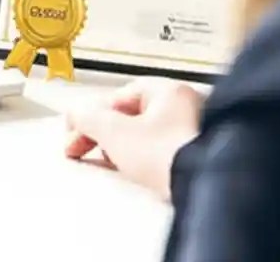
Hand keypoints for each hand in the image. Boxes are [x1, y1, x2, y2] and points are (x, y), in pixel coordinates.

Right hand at [64, 77, 203, 199]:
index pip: (118, 96)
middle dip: (105, 134)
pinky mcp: (199, 157)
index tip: (75, 131)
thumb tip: (76, 114)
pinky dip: (145, 161)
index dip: (91, 114)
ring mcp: (197, 132)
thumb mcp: (115, 132)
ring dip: (124, 149)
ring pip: (148, 136)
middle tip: (85, 149)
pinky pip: (163, 154)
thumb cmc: (170, 154)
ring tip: (113, 163)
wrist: (205, 189)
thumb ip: (89, 118)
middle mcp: (188, 105)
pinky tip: (138, 174)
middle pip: (132, 116)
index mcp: (169, 90)